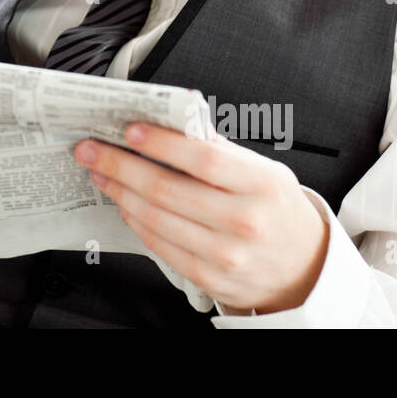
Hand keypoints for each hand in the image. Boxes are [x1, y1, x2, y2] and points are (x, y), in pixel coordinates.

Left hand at [75, 124, 328, 312]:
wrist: (304, 267)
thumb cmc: (276, 209)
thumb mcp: (263, 170)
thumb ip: (219, 148)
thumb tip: (172, 121)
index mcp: (259, 184)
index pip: (202, 158)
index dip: (161, 143)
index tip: (130, 130)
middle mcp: (243, 220)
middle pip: (167, 189)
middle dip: (120, 165)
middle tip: (92, 149)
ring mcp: (225, 254)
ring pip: (156, 218)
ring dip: (120, 192)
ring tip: (101, 172)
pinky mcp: (208, 277)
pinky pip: (160, 245)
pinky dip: (135, 220)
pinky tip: (124, 203)